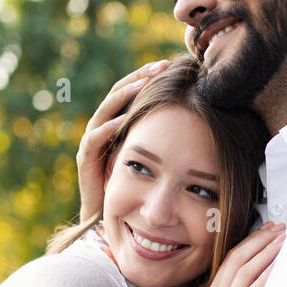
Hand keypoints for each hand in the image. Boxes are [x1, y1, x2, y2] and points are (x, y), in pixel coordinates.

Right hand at [76, 60, 170, 220]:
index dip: (147, 77)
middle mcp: (104, 129)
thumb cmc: (138, 192)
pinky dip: (110, 127)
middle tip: (158, 66)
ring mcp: (93, 143)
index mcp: (120, 125)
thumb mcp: (156, 159)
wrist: (111, 221)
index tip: (168, 65)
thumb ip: (166, 140)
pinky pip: (95, 139)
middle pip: (118, 94)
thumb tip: (200, 121)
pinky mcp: (86, 161)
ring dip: (125, 95)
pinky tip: (125, 119)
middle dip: (138, 78)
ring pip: (106, 110)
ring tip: (143, 84)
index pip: (132, 92)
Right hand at [192, 221, 286, 286]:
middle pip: (238, 260)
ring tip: (284, 240)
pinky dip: (265, 278)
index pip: (231, 259)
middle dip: (261, 240)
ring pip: (245, 273)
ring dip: (266, 253)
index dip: (251, 241)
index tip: (268, 228)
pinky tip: (278, 267)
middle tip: (280, 228)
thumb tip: (260, 277)